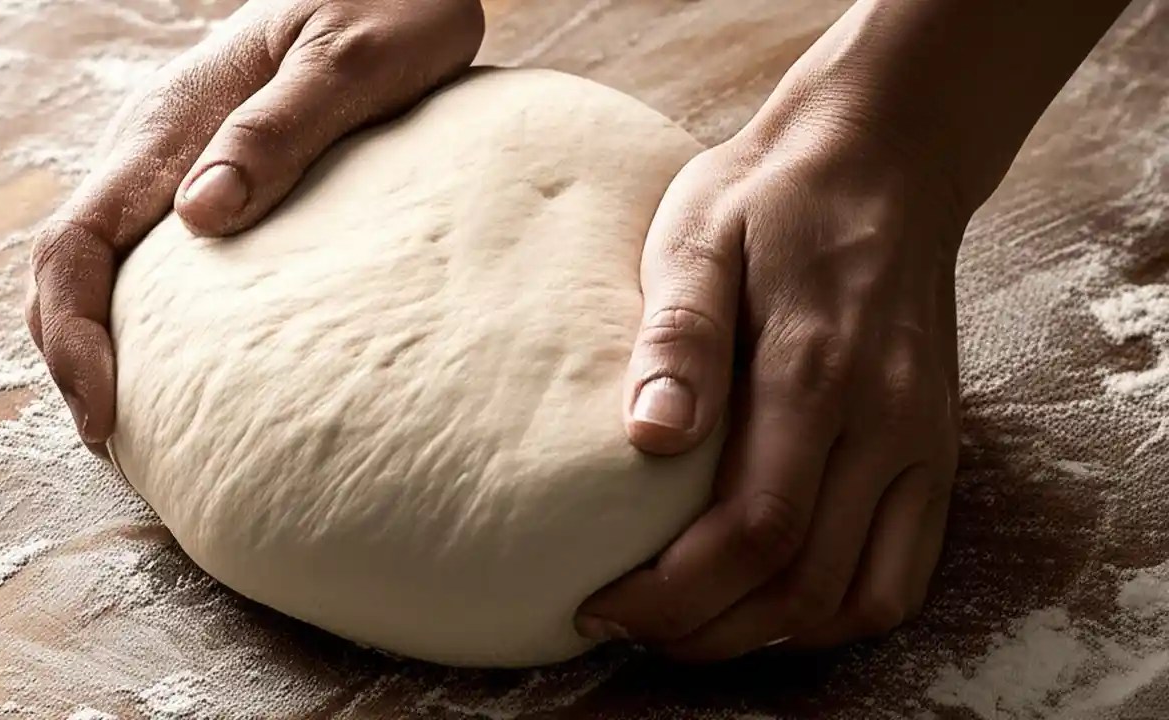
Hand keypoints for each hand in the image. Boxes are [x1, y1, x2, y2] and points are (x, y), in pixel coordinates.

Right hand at [25, 0, 483, 454]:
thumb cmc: (389, 8)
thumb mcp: (348, 63)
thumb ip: (279, 130)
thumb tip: (203, 216)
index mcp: (172, 123)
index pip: (79, 238)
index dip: (74, 331)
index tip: (105, 409)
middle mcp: (158, 146)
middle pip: (71, 262)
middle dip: (74, 354)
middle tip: (114, 440)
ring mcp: (179, 160)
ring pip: (104, 262)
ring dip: (99, 339)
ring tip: (135, 423)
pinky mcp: (213, 174)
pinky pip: (152, 253)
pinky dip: (142, 316)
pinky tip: (180, 364)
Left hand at [577, 99, 963, 660]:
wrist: (882, 161)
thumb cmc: (769, 199)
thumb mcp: (697, 234)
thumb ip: (677, 335)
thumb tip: (649, 438)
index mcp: (814, 370)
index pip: (754, 529)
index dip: (675, 593)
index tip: (602, 606)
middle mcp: (884, 421)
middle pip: (801, 585)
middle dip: (706, 630)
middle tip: (629, 628)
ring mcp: (922, 443)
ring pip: (858, 599)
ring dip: (768, 635)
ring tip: (690, 626)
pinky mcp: (938, 451)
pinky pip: (905, 575)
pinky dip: (839, 614)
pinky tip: (774, 604)